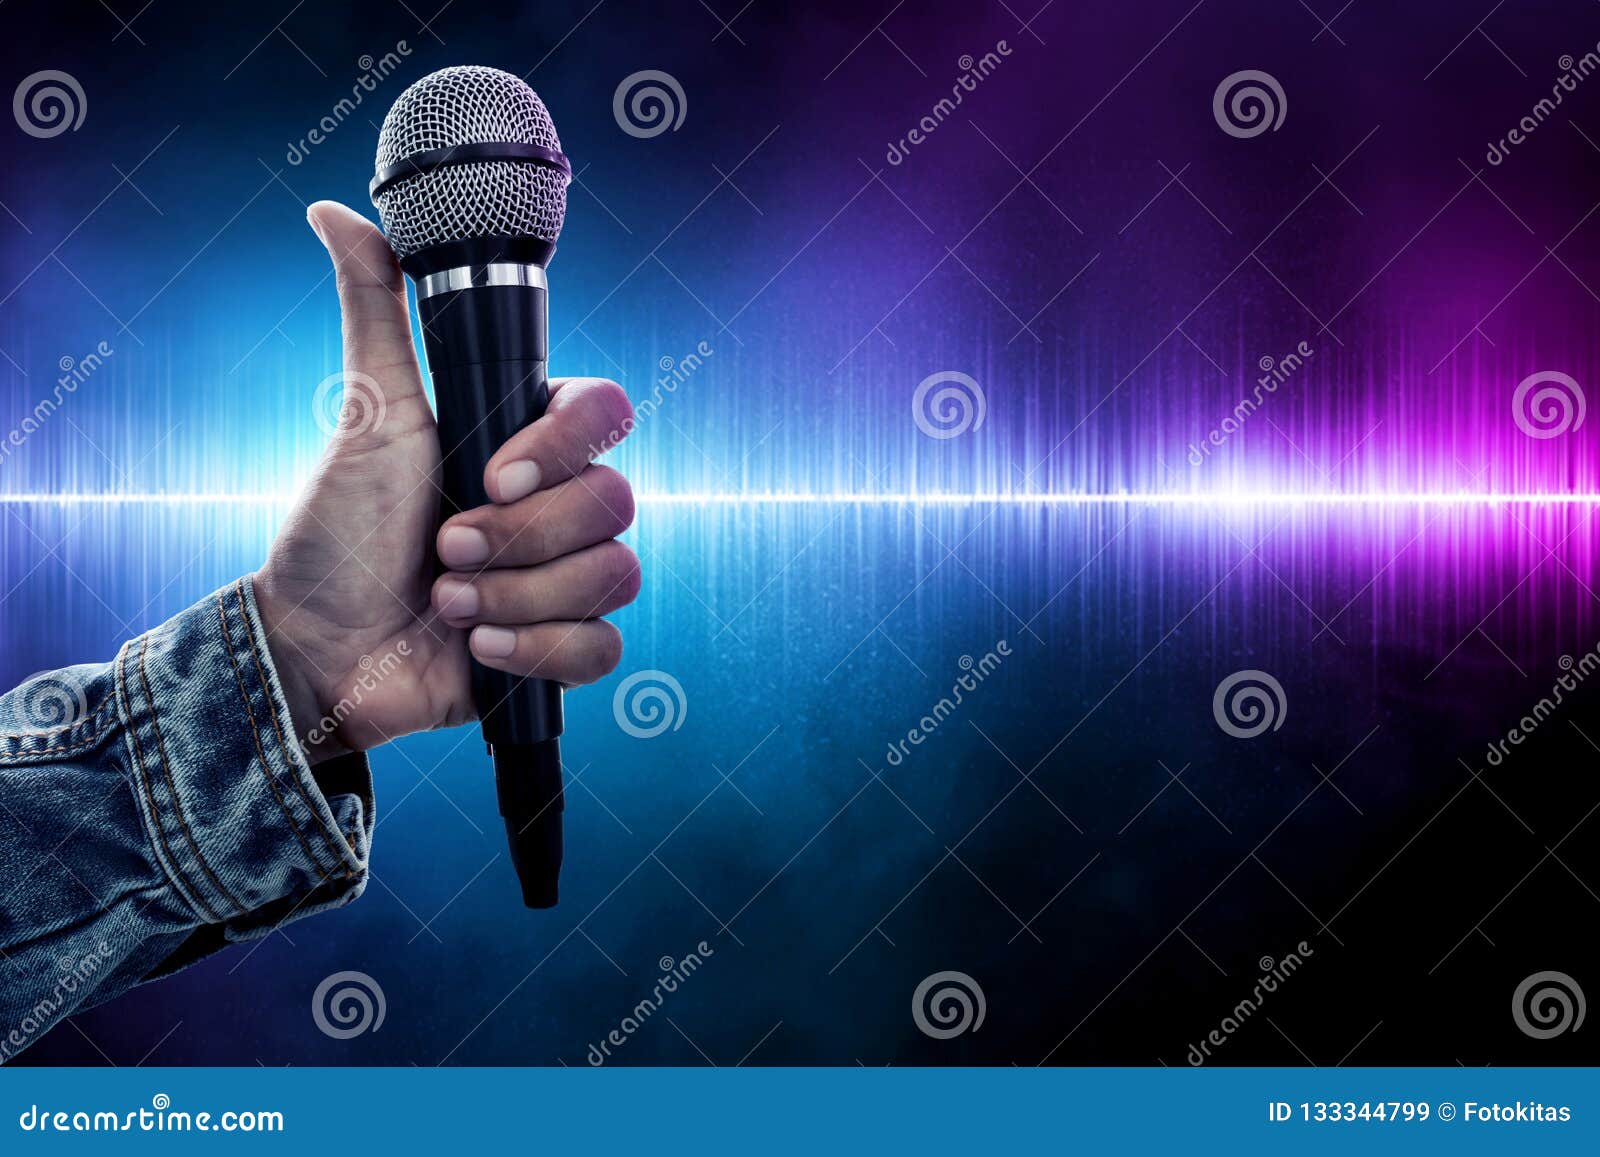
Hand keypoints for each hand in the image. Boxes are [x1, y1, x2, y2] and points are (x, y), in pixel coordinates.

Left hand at [254, 201, 638, 761]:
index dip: (562, 447)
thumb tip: (335, 212)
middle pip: (615, 501)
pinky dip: (540, 649)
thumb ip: (376, 312)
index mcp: (527, 444)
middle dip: (521, 535)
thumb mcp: (369, 416)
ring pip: (614, 574)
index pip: (606, 416)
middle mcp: (557, 507)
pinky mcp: (563, 650)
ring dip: (517, 594)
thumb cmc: (341, 531)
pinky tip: (479, 647)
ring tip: (447, 600)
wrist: (319, 648)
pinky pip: (604, 646)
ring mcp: (565, 579)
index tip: (493, 473)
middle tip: (445, 544)